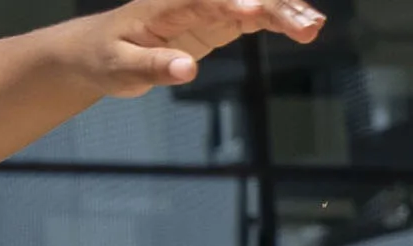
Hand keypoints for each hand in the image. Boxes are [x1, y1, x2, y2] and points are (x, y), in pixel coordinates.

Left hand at [75, 0, 318, 91]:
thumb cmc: (107, 57)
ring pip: (256, 2)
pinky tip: (306, 28)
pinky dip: (280, 21)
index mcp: (167, 3)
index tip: (255, 10)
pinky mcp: (221, 19)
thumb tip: (187, 70)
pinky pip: (257, 16)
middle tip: (304, 26)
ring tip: (312, 28)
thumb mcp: (121, 69)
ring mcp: (211, 6)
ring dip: (286, 12)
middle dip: (274, 6)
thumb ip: (153, 68)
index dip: (230, 2)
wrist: (100, 50)